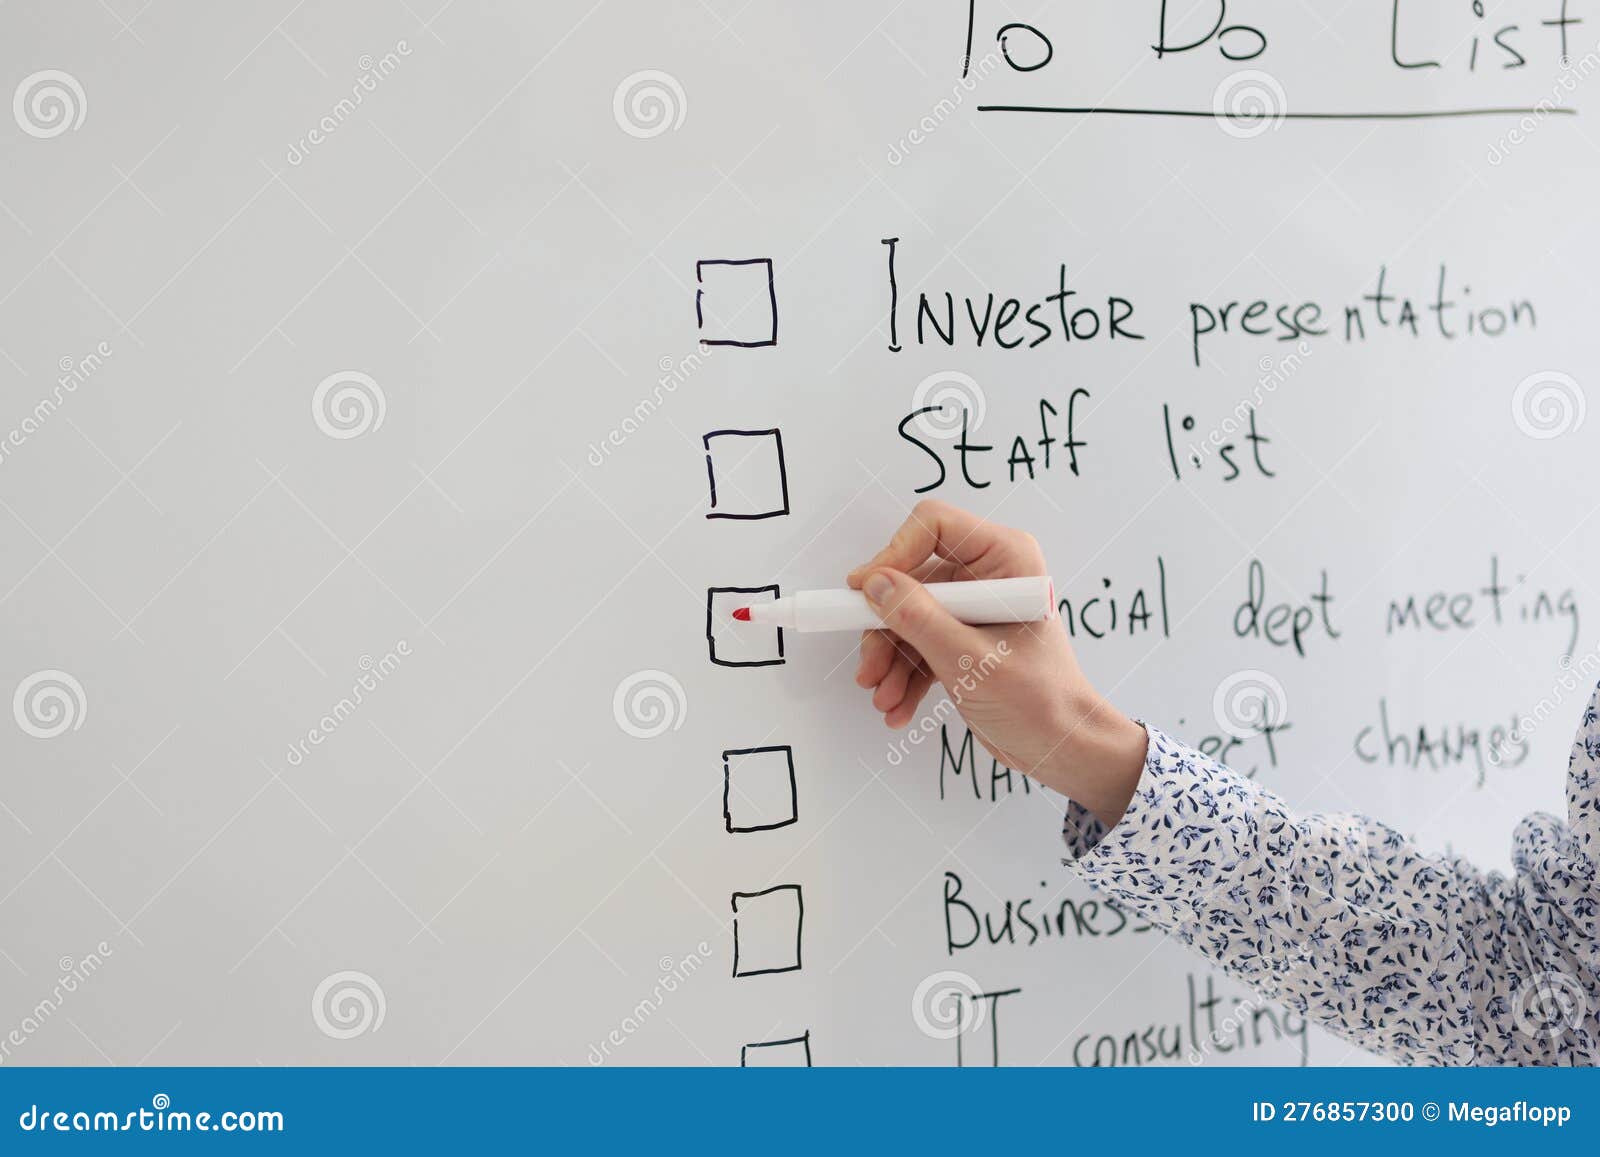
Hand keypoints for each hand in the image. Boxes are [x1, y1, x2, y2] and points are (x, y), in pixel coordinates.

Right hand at [848, 500, 1146, 826]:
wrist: (1060, 748)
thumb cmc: (1040, 701)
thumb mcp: (969, 660)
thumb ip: (918, 618)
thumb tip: (874, 585)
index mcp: (1006, 559)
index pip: (935, 526)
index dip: (894, 554)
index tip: (863, 592)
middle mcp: (988, 575)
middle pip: (911, 579)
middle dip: (886, 628)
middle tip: (869, 667)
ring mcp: (973, 608)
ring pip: (907, 615)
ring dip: (890, 659)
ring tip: (884, 698)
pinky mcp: (961, 638)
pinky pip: (917, 642)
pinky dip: (903, 674)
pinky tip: (898, 707)